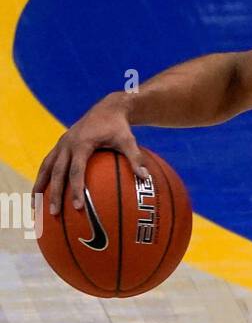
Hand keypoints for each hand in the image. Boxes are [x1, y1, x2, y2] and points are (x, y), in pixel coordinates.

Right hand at [31, 98, 152, 215]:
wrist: (108, 108)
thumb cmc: (119, 127)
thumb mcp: (129, 140)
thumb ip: (135, 158)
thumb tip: (145, 178)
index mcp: (82, 143)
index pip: (76, 171)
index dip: (76, 189)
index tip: (77, 207)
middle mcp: (67, 144)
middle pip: (57, 172)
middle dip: (54, 194)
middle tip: (55, 213)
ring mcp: (61, 144)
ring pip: (46, 168)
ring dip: (39, 187)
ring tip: (35, 207)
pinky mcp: (60, 145)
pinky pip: (48, 164)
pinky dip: (43, 179)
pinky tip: (41, 194)